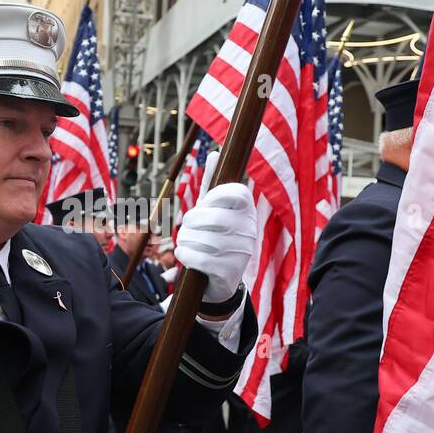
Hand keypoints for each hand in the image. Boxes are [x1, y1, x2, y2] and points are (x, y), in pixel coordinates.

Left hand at [174, 151, 256, 302]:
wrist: (222, 279)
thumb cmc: (216, 235)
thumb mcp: (215, 209)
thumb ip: (213, 184)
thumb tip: (215, 153)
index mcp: (248, 210)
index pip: (236, 192)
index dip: (214, 196)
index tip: (205, 204)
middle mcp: (249, 230)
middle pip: (211, 217)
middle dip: (190, 221)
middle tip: (188, 226)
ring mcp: (241, 252)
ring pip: (201, 238)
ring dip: (185, 239)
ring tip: (186, 241)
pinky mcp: (228, 272)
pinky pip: (197, 258)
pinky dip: (184, 255)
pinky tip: (186, 255)